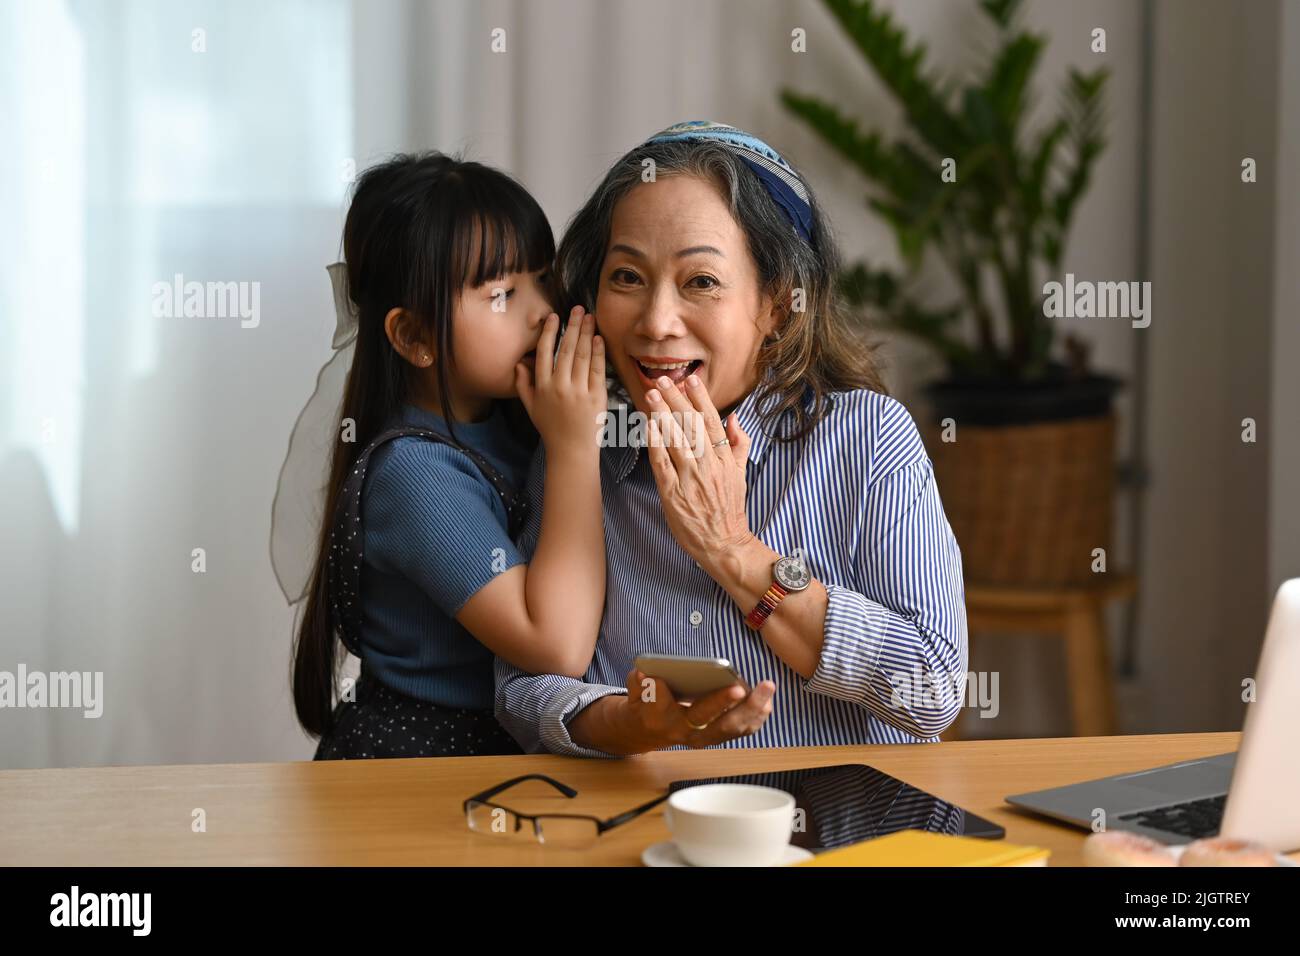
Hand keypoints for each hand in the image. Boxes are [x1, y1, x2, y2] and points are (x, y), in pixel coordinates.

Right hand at [515, 306, 606, 455]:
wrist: (571, 450)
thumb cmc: (551, 428)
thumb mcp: (531, 407)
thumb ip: (523, 384)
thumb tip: (519, 363)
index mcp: (542, 386)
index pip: (544, 353)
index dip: (550, 333)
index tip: (555, 317)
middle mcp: (559, 387)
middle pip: (565, 350)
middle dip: (573, 326)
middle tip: (578, 309)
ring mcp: (578, 392)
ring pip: (581, 356)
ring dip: (586, 334)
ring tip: (590, 318)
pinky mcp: (595, 397)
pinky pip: (596, 370)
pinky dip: (598, 353)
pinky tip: (598, 339)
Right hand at [616, 667, 776, 750]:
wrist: (648, 729)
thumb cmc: (646, 703)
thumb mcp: (635, 690)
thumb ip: (638, 682)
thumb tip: (645, 674)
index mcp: (661, 718)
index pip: (665, 705)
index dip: (670, 694)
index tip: (671, 680)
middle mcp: (684, 731)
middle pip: (706, 720)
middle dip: (723, 703)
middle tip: (738, 687)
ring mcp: (703, 736)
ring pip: (730, 728)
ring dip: (751, 710)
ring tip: (765, 689)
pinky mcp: (718, 736)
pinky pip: (741, 730)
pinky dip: (756, 717)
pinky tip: (767, 701)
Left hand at [643, 373, 754, 575]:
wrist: (724, 543)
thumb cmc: (729, 508)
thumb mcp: (741, 473)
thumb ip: (738, 444)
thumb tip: (734, 418)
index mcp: (724, 458)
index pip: (712, 421)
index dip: (700, 398)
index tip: (690, 380)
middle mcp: (708, 465)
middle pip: (691, 426)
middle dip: (676, 400)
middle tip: (662, 381)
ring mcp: (690, 478)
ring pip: (676, 440)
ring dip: (662, 415)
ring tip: (651, 396)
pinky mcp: (673, 493)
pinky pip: (662, 463)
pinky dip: (655, 444)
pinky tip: (647, 427)